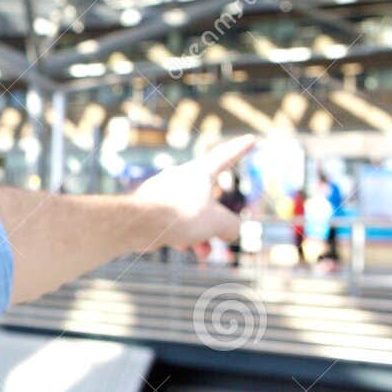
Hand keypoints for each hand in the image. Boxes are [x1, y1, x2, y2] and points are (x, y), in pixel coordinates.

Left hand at [131, 136, 255, 249]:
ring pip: (190, 212)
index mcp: (201, 172)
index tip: (251, 139)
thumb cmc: (180, 215)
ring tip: (203, 252)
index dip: (240, 149)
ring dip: (200, 233)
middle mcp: (181, 176)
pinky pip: (173, 219)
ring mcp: (164, 190)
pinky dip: (182, 233)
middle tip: (222, 238)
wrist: (140, 223)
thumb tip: (230, 232)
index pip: (225, 156)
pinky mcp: (151, 206)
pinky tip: (182, 247)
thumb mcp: (218, 222)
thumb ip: (231, 226)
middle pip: (208, 198)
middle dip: (216, 222)